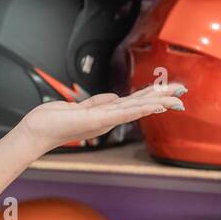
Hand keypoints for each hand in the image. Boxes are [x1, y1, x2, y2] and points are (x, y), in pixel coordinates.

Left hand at [19, 83, 186, 156]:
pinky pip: (124, 113)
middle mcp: (109, 118)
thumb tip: (114, 96)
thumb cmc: (54, 120)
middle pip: (141, 105)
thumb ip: (98, 102)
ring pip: (137, 108)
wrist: (38, 130)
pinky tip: (154, 105)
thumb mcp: (80, 107)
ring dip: (157, 101)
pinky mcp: (99, 119)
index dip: (152, 95)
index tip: (168, 89)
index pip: (134, 102)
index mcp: (106, 114)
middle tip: (182, 90)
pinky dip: (141, 108)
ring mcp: (106, 120)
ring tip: (176, 97)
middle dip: (162, 97)